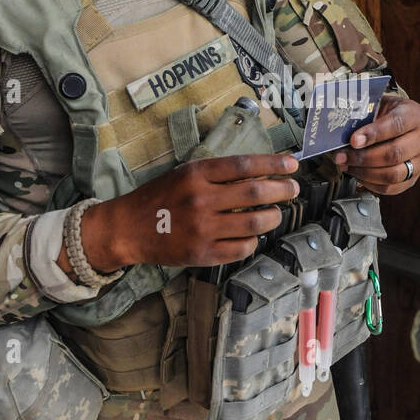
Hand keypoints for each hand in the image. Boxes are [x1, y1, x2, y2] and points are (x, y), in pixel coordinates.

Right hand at [76, 152, 299, 271]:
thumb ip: (217, 173)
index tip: (291, 166)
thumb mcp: (184, 174)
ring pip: (254, 223)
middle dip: (281, 190)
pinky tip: (253, 236)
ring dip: (273, 217)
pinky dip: (253, 242)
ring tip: (275, 214)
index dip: (274, 165)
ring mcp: (203, 229)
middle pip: (255, 193)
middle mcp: (201, 200)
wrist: (127, 228)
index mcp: (196, 175)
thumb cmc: (158, 197)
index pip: (245, 165)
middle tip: (292, 190)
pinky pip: (241, 249)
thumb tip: (258, 172)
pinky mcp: (202, 254)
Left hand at [333, 95, 419, 194]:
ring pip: (393, 174)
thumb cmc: (382, 113)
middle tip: (342, 156)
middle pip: (395, 153)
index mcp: (414, 114)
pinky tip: (358, 175)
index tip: (354, 140)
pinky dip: (371, 184)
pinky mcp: (413, 177)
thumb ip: (362, 117)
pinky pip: (392, 188)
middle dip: (364, 158)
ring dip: (365, 173)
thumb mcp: (374, 106)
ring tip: (347, 166)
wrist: (393, 122)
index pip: (397, 125)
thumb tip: (342, 134)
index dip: (374, 134)